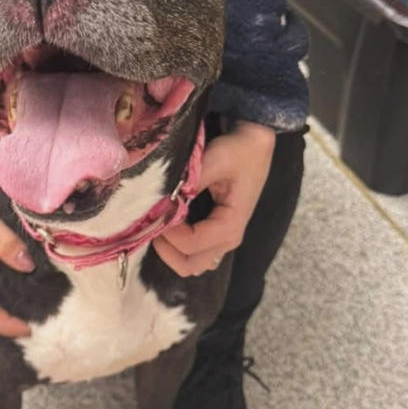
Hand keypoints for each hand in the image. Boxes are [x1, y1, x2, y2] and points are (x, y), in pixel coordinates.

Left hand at [153, 121, 275, 277]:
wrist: (254, 143)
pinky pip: (194, 252)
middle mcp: (228, 239)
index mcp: (231, 225)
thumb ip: (190, 182)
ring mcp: (223, 239)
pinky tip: (167, 225)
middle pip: (190, 265)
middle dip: (166, 250)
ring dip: (171, 251)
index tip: (156, 209)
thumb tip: (164, 198)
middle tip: (153, 223)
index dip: (168, 232)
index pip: (191, 244)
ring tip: (160, 224)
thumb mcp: (215, 160)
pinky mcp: (216, 233)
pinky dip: (177, 247)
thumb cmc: (238, 151)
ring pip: (191, 263)